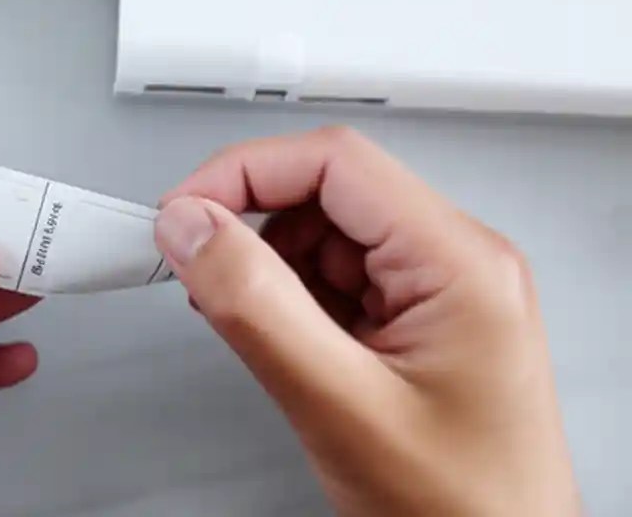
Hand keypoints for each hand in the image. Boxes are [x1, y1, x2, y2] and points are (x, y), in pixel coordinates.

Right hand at [155, 127, 580, 516]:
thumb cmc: (461, 510)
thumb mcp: (340, 406)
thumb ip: (258, 308)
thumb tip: (194, 229)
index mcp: (460, 264)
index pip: (336, 163)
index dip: (246, 173)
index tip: (184, 212)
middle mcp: (457, 264)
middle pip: (328, 192)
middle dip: (252, 223)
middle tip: (196, 265)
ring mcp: (438, 293)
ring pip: (324, 235)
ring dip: (266, 266)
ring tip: (243, 321)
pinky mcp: (415, 323)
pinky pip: (334, 280)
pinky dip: (287, 299)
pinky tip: (275, 338)